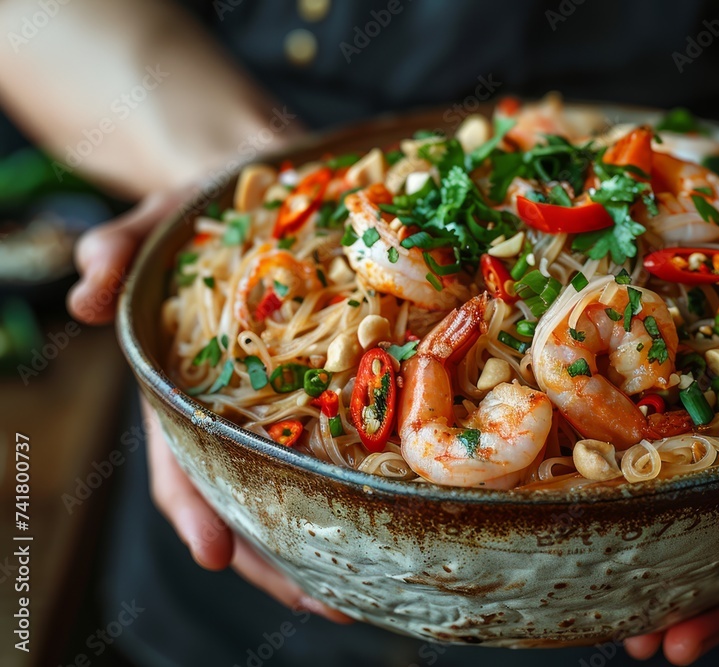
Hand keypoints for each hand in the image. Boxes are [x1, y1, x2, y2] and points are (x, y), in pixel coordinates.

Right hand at [69, 191, 350, 624]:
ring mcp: (278, 407)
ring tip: (370, 582)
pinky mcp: (326, 386)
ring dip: (326, 539)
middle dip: (279, 554)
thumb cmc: (193, 216)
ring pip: (297, 489)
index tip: (217, 552)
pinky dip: (363, 480)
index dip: (195, 510)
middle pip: (248, 500)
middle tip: (326, 599)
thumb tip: (88, 289)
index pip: (178, 464)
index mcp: (182, 391)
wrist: (246, 192)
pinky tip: (403, 510)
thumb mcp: (152, 224)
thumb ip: (118, 252)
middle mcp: (230, 413)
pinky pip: (344, 441)